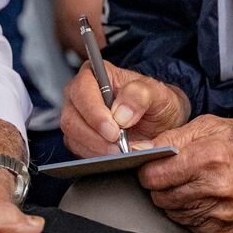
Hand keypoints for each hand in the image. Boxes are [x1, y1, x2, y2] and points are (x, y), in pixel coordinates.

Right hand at [60, 61, 189, 157]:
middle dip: (95, 136)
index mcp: (97, 74)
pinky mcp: (78, 138)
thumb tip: (120, 113)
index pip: (83, 90)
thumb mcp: (158, 94)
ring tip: (119, 154)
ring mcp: (77, 117)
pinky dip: (95, 157)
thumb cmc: (156, 103)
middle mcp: (81, 94)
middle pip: (72, 117)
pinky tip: (112, 158)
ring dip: (96, 149)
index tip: (114, 130)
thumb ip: (140, 95)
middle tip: (118, 148)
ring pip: (72, 136)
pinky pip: (78, 150)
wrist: (160, 124)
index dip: (95, 112)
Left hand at [138, 115, 232, 232]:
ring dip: (174, 199)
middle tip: (173, 174)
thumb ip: (172, 137)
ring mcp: (219, 212)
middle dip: (160, 185)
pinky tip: (201, 198)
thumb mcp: (208, 125)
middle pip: (161, 196)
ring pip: (173, 212)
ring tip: (191, 183)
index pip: (155, 176)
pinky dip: (189, 213)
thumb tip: (142, 149)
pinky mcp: (222, 230)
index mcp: (207, 158)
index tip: (151, 166)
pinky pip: (189, 225)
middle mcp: (214, 188)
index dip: (148, 170)